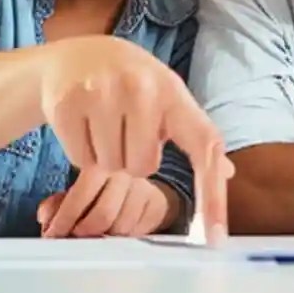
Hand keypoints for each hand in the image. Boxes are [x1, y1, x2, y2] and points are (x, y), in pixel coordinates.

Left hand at [37, 170, 176, 237]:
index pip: (80, 195)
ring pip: (120, 229)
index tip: (52, 235)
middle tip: (74, 238)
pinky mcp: (156, 204)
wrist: (144, 185)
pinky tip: (115, 232)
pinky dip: (122, 239)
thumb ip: (57, 203)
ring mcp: (144, 188)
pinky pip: (136, 232)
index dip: (64, 220)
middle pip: (102, 217)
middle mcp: (124, 173)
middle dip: (83, 233)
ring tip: (96, 235)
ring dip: (104, 238)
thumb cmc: (105, 189)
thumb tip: (45, 219)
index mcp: (100, 163)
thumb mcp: (76, 190)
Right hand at [42, 36, 231, 243]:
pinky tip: (84, 125)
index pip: (204, 146)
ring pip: (111, 168)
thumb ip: (194, 135)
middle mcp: (140, 88)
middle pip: (143, 167)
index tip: (214, 236)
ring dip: (107, 158)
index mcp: (172, 91)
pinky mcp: (67, 103)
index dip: (212, 193)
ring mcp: (101, 93)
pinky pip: (81, 161)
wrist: (76, 56)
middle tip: (125, 131)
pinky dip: (82, 153)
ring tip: (104, 126)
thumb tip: (226, 170)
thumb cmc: (130, 85)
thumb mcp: (167, 99)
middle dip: (133, 159)